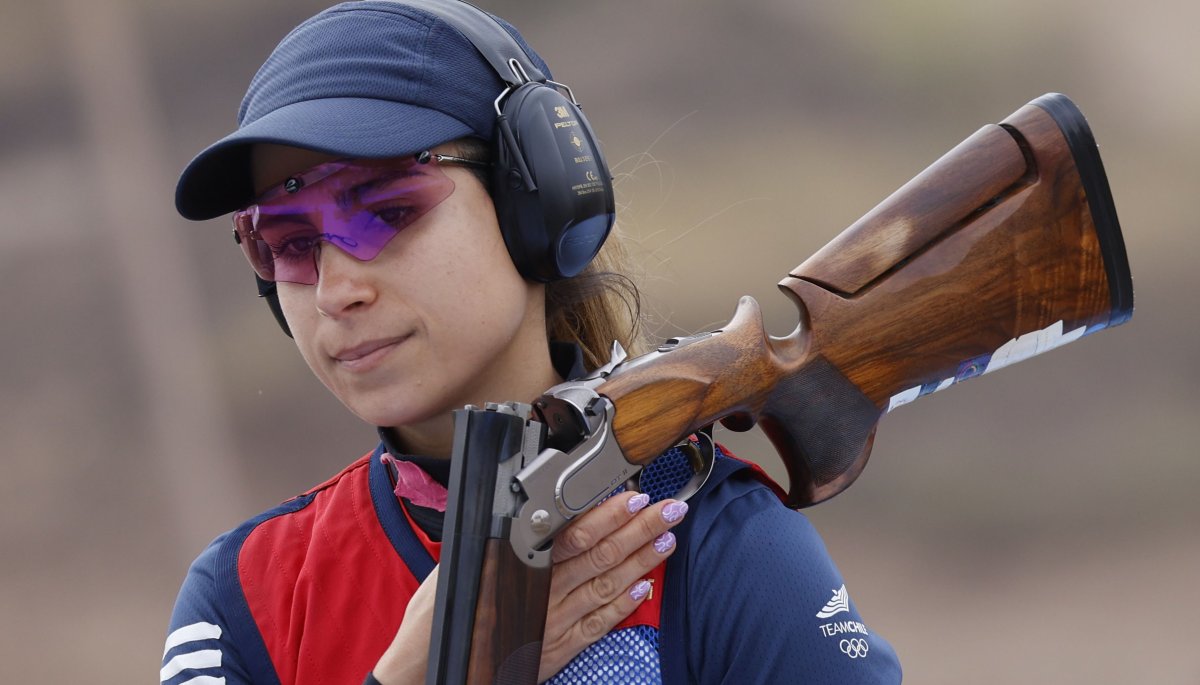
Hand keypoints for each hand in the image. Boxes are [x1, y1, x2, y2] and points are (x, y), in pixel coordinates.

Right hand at [371, 491, 686, 684]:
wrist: (430, 667)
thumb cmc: (443, 612)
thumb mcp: (464, 562)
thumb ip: (499, 536)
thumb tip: (526, 504)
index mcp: (520, 564)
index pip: (572, 534)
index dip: (607, 515)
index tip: (633, 497)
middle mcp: (542, 592)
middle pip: (599, 555)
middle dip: (638, 531)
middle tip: (669, 510)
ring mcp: (554, 623)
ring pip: (606, 586)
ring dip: (640, 562)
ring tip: (666, 540)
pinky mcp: (557, 649)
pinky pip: (597, 626)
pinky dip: (621, 607)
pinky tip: (642, 589)